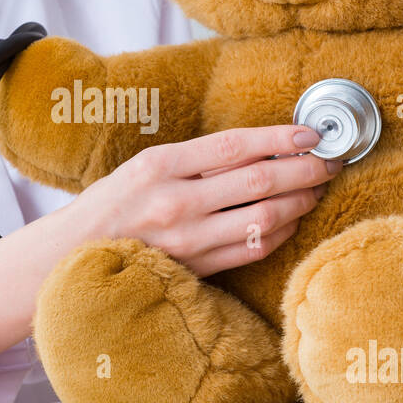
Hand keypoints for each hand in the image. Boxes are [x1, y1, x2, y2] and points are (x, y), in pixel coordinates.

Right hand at [67, 125, 342, 275]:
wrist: (74, 255)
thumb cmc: (112, 204)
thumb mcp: (144, 166)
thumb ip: (196, 158)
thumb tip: (258, 147)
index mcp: (160, 166)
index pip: (235, 146)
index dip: (280, 138)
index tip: (310, 133)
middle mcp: (175, 202)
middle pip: (259, 182)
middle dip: (304, 169)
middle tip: (329, 160)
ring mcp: (188, 240)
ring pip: (264, 219)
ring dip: (300, 202)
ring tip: (316, 188)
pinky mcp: (196, 268)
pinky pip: (253, 250)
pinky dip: (280, 232)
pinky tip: (292, 219)